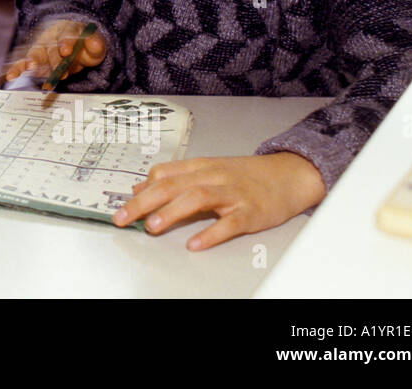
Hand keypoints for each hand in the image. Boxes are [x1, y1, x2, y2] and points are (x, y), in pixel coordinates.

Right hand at [3, 19, 105, 87]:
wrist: (74, 45)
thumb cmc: (84, 46)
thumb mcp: (95, 45)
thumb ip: (96, 45)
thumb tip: (94, 43)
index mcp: (68, 29)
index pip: (67, 34)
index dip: (65, 42)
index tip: (65, 51)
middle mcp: (51, 37)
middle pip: (51, 47)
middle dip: (53, 59)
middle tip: (57, 71)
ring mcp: (41, 47)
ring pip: (35, 54)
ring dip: (33, 62)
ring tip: (30, 68)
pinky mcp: (33, 58)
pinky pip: (23, 63)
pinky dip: (17, 69)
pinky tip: (11, 76)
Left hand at [114, 152, 326, 249]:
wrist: (289, 174)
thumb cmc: (245, 175)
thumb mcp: (208, 170)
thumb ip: (174, 177)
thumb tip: (140, 189)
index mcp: (201, 166)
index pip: (164, 173)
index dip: (141, 189)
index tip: (121, 205)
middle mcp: (213, 176)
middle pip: (173, 185)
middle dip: (144, 202)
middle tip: (123, 218)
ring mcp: (233, 193)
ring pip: (198, 198)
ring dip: (172, 212)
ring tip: (153, 227)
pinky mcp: (251, 211)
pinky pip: (230, 222)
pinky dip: (211, 233)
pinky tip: (195, 244)